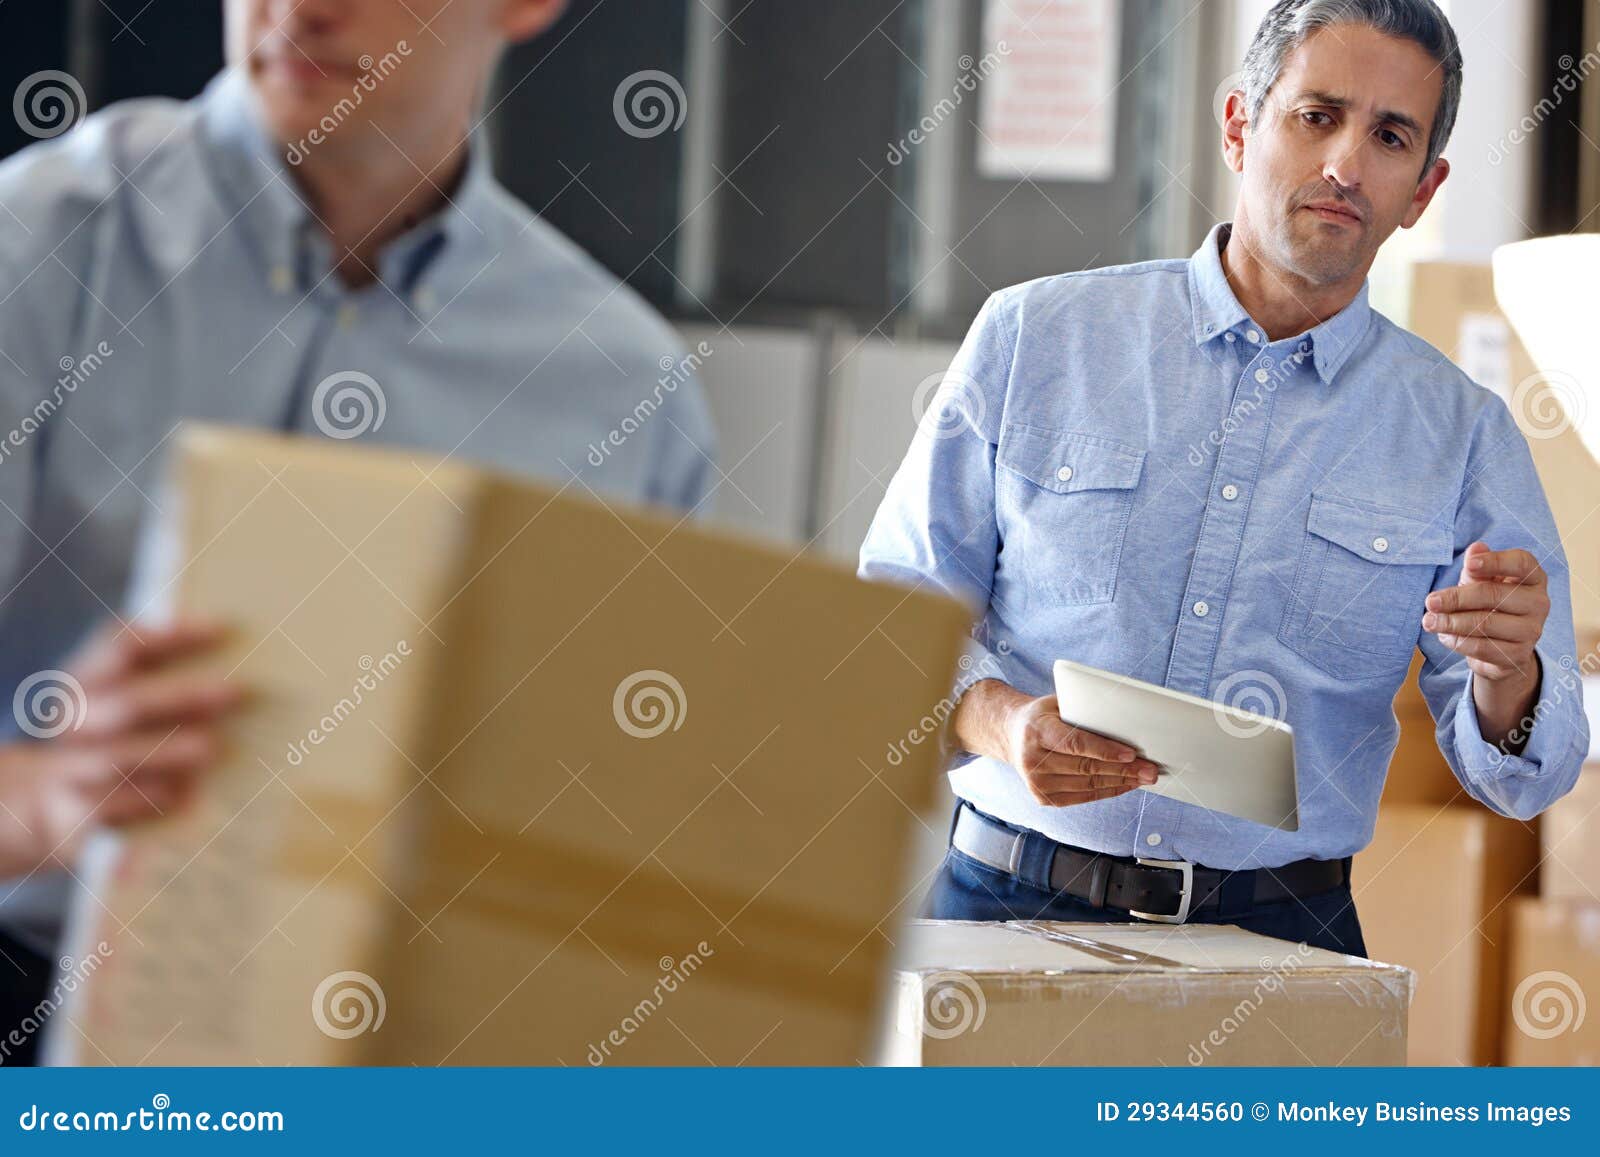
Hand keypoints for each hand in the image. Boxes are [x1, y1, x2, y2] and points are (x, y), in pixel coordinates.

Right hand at [0, 619, 243, 876]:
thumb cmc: (97, 750)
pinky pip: (109, 809)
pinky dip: (146, 802)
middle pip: (127, 703)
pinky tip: (185, 798)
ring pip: (118, 758)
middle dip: (182, 696)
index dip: (171, 635)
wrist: (27, 811)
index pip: (123, 647)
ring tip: (210, 747)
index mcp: (84, 684)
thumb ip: (157, 685)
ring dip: (167, 752)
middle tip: (234, 690)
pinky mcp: (71, 818)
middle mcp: (73, 723)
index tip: (221, 627)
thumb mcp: (113, 710)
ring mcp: (68, 770)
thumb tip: (234, 666)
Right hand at [1002, 694, 1159, 807]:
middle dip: (1124, 770)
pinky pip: (1083, 797)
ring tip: (1144, 778)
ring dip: (1121, 782)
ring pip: (1088, 785)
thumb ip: (1082, 710)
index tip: (1131, 754)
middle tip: (1151, 769)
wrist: (1011, 735)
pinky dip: (1108, 791)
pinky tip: (1125, 785)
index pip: (1075, 743)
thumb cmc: (1042, 716)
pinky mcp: (1043, 798)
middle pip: (1086, 768)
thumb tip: (1123, 718)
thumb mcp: (1056, 704)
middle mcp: (1033, 760)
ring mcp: (1037, 783)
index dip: (1105, 750)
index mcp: (1037, 731)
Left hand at [1422, 541, 1546, 747]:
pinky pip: (1482, 647)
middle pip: (1494, 594)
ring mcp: (1532, 631)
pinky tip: (1443, 636)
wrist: (1500, 646)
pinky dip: (1458, 641)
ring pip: (1485, 623)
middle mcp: (1539, 603)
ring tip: (1428, 621)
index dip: (1495, 562)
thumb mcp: (1482, 582)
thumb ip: (1478, 566)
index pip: (1521, 563)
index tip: (1469, 564)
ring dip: (1451, 623)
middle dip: (1456, 598)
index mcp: (1533, 578)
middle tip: (1429, 602)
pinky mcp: (1519, 655)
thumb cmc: (1490, 603)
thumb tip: (1476, 548)